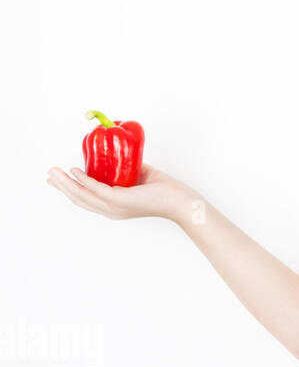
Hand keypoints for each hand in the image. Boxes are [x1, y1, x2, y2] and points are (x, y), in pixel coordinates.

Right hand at [46, 162, 196, 223]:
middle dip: (61, 186)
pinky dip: (84, 180)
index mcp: (113, 207)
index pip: (85, 200)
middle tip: (48, 175)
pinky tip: (74, 171)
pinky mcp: (121, 200)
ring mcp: (114, 207)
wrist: (181, 201)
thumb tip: (120, 155)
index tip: (56, 181)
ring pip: (83, 195)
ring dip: (66, 182)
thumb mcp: (141, 177)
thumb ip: (127, 168)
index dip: (68, 190)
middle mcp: (111, 210)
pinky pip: (97, 188)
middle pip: (78, 198)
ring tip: (54, 171)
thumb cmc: (165, 190)